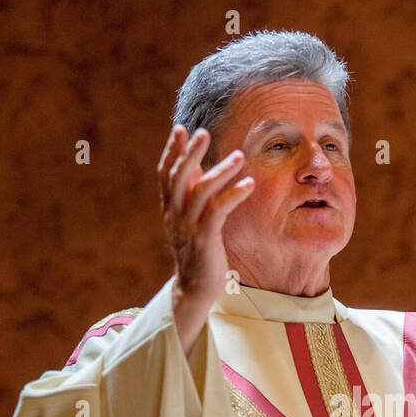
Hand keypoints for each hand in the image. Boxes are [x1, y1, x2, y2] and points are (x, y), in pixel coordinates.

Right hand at [157, 124, 253, 306]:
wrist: (195, 288)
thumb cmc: (197, 251)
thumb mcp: (189, 221)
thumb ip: (191, 196)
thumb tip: (197, 167)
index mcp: (170, 209)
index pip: (166, 174)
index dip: (172, 151)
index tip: (180, 128)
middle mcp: (175, 215)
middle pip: (179, 177)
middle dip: (190, 153)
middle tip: (203, 133)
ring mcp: (189, 227)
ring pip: (201, 192)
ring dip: (221, 171)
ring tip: (240, 155)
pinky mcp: (205, 239)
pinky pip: (219, 211)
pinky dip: (234, 195)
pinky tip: (249, 184)